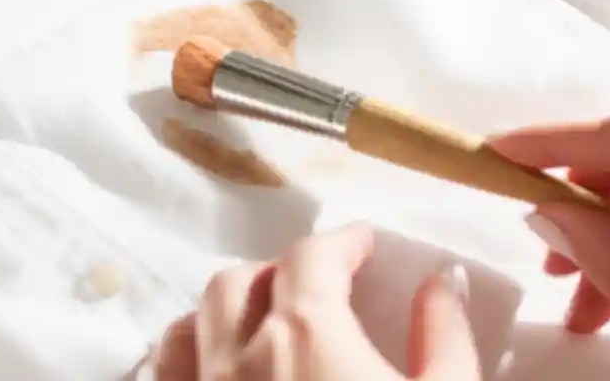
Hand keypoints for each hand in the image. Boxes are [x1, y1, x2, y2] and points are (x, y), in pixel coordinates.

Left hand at [149, 224, 479, 380]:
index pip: (311, 256)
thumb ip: (445, 335)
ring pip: (186, 328)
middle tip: (317, 287)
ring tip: (260, 326)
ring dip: (222, 314)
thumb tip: (443, 281)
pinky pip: (164, 378)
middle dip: (276, 271)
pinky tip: (219, 374)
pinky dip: (187, 360)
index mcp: (305, 335)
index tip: (365, 245)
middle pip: (237, 282)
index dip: (341, 242)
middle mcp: (237, 359)